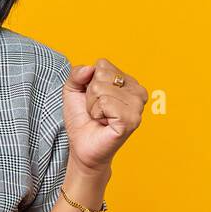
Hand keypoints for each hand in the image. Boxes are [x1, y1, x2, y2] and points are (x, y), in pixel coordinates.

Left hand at [62, 58, 147, 174]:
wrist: (82, 146)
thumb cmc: (82, 119)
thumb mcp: (73, 90)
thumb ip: (77, 73)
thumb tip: (90, 68)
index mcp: (128, 81)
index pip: (102, 64)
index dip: (89, 82)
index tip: (94, 99)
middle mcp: (137, 91)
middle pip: (101, 74)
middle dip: (90, 93)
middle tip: (96, 110)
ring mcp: (137, 106)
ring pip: (101, 88)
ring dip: (92, 105)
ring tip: (100, 117)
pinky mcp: (131, 119)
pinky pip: (105, 102)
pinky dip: (96, 113)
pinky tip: (103, 122)